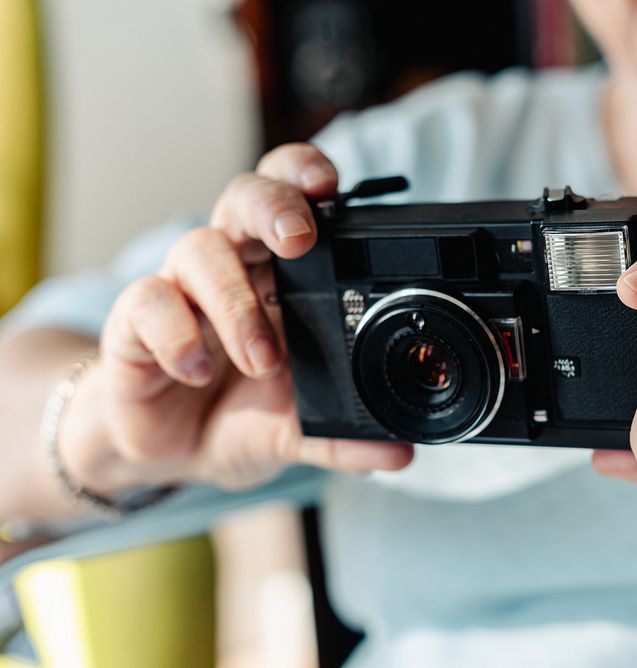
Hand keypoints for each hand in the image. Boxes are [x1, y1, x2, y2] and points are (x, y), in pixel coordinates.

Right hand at [64, 144, 412, 492]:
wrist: (173, 451)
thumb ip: (344, 436)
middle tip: (299, 242)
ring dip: (235, 304)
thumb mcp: (297, 430)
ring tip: (262, 361)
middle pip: (245, 197)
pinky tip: (197, 369)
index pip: (292, 198)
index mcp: (281, 276)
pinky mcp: (136, 324)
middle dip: (272, 206)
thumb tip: (401, 454)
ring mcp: (183, 292)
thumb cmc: (240, 414)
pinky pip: (147, 300)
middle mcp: (233, 269)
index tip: (331, 187)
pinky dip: (176, 333)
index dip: (305, 176)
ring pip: (199, 249)